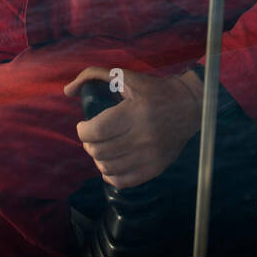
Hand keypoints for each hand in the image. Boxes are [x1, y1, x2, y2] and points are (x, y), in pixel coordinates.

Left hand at [64, 66, 203, 189]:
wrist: (189, 105)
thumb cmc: (153, 89)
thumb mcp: (124, 76)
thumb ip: (93, 76)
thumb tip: (67, 90)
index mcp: (134, 112)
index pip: (96, 131)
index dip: (82, 131)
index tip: (83, 126)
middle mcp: (142, 136)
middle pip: (100, 151)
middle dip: (88, 144)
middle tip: (91, 137)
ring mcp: (150, 155)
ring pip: (109, 167)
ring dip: (98, 159)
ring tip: (100, 149)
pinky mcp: (156, 167)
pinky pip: (124, 181)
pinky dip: (110, 176)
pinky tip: (109, 165)